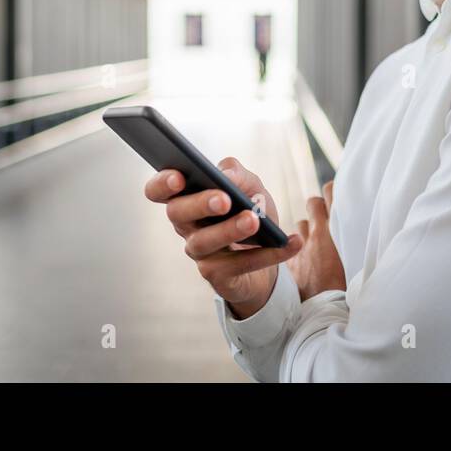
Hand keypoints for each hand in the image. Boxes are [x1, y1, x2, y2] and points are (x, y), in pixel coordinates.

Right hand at [144, 156, 302, 319]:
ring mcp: (199, 252)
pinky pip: (240, 264)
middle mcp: (187, 225)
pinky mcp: (217, 275)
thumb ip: (238, 174)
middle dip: (199, 204)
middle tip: (224, 199)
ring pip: (205, 242)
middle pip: (177, 213)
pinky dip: (269, 253)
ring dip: (230, 230)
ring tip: (254, 221)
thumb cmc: (251, 210)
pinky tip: (291, 242)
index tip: (179, 177)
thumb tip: (227, 175)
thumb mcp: (251, 186)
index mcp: (188, 197)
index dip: (162, 184)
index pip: (159, 190)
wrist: (267, 252)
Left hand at [289, 180, 345, 301]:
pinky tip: (303, 258)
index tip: (335, 193)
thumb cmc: (350, 285)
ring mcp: (301, 245)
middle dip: (318, 208)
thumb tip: (357, 229)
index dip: (332, 191)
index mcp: (336, 228)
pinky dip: (296, 247)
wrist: (329, 311)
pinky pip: (290, 244)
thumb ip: (352, 237)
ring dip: (306, 230)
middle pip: (313, 203)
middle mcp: (316, 232)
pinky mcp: (290, 260)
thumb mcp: (357, 256)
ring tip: (314, 242)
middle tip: (324, 216)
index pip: (329, 193)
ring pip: (301, 225)